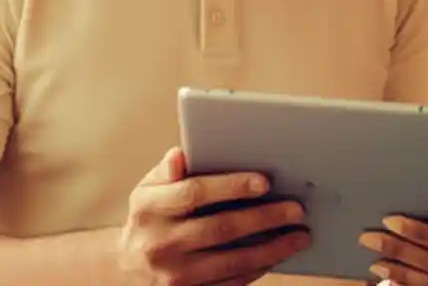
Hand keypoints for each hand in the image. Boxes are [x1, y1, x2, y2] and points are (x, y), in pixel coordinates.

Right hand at [118, 147, 309, 284]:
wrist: (127, 267)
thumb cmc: (150, 217)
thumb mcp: (148, 189)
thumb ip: (167, 171)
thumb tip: (179, 154)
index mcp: (149, 208)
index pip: (193, 193)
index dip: (230, 187)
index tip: (264, 182)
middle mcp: (159, 244)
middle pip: (219, 228)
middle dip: (263, 218)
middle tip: (296, 209)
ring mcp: (174, 275)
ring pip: (231, 261)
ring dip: (271, 249)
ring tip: (299, 236)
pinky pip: (230, 283)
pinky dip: (257, 269)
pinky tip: (277, 256)